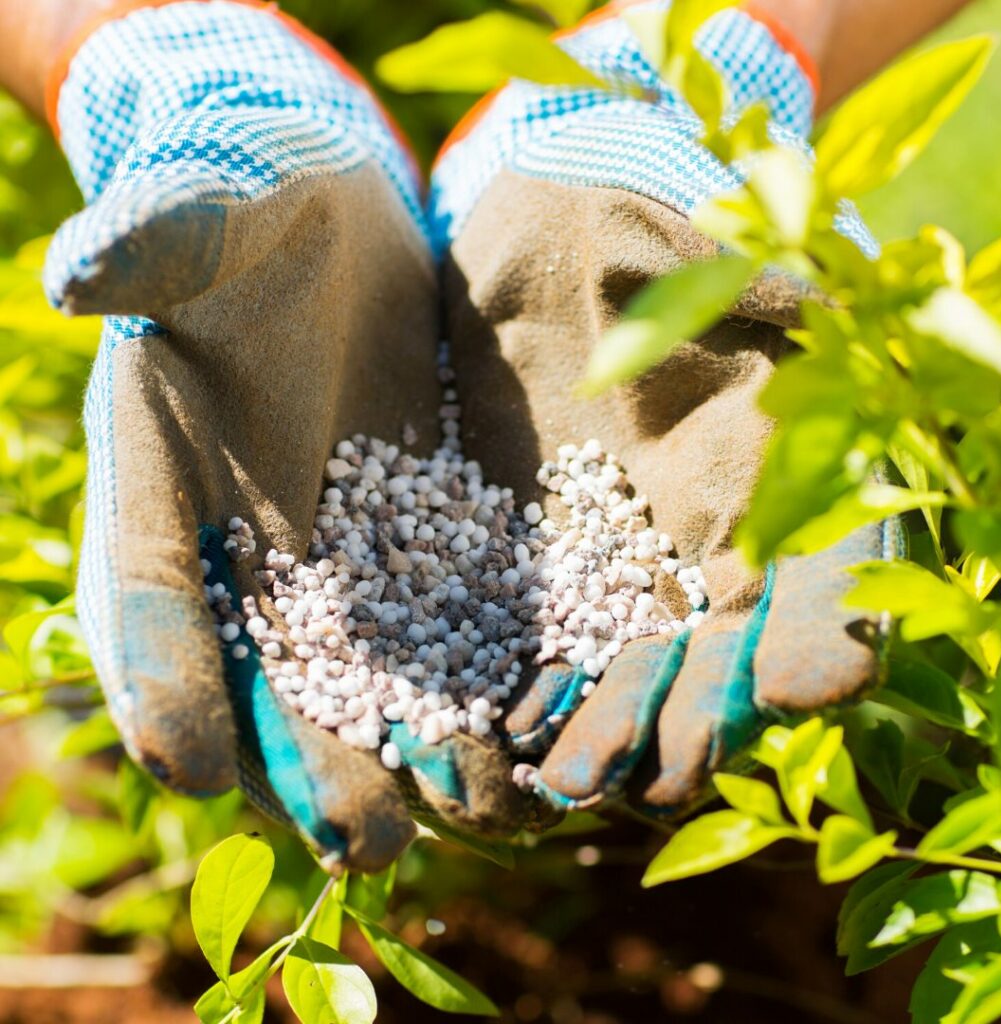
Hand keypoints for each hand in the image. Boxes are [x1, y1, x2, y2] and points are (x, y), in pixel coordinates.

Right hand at [46, 0, 521, 870]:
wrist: (334, 222)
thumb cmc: (248, 207)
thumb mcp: (206, 213)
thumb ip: (156, 243)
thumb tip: (84, 270)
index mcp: (165, 481)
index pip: (152, 594)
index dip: (162, 675)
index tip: (191, 761)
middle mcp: (251, 543)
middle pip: (270, 673)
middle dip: (312, 758)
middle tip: (367, 840)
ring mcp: (343, 550)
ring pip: (367, 672)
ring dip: (411, 747)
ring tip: (467, 810)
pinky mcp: (427, 533)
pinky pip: (450, 618)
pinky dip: (482, 679)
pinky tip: (532, 729)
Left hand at [434, 3, 894, 817]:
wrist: (541, 250)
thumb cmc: (644, 245)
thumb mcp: (717, 268)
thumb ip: (772, 321)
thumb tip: (832, 333)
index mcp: (773, 490)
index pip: (824, 583)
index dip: (825, 634)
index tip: (813, 681)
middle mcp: (701, 556)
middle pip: (715, 667)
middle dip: (692, 722)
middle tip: (657, 771)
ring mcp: (612, 579)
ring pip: (624, 683)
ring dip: (604, 738)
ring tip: (566, 777)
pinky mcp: (526, 580)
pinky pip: (529, 657)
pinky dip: (517, 701)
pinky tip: (498, 733)